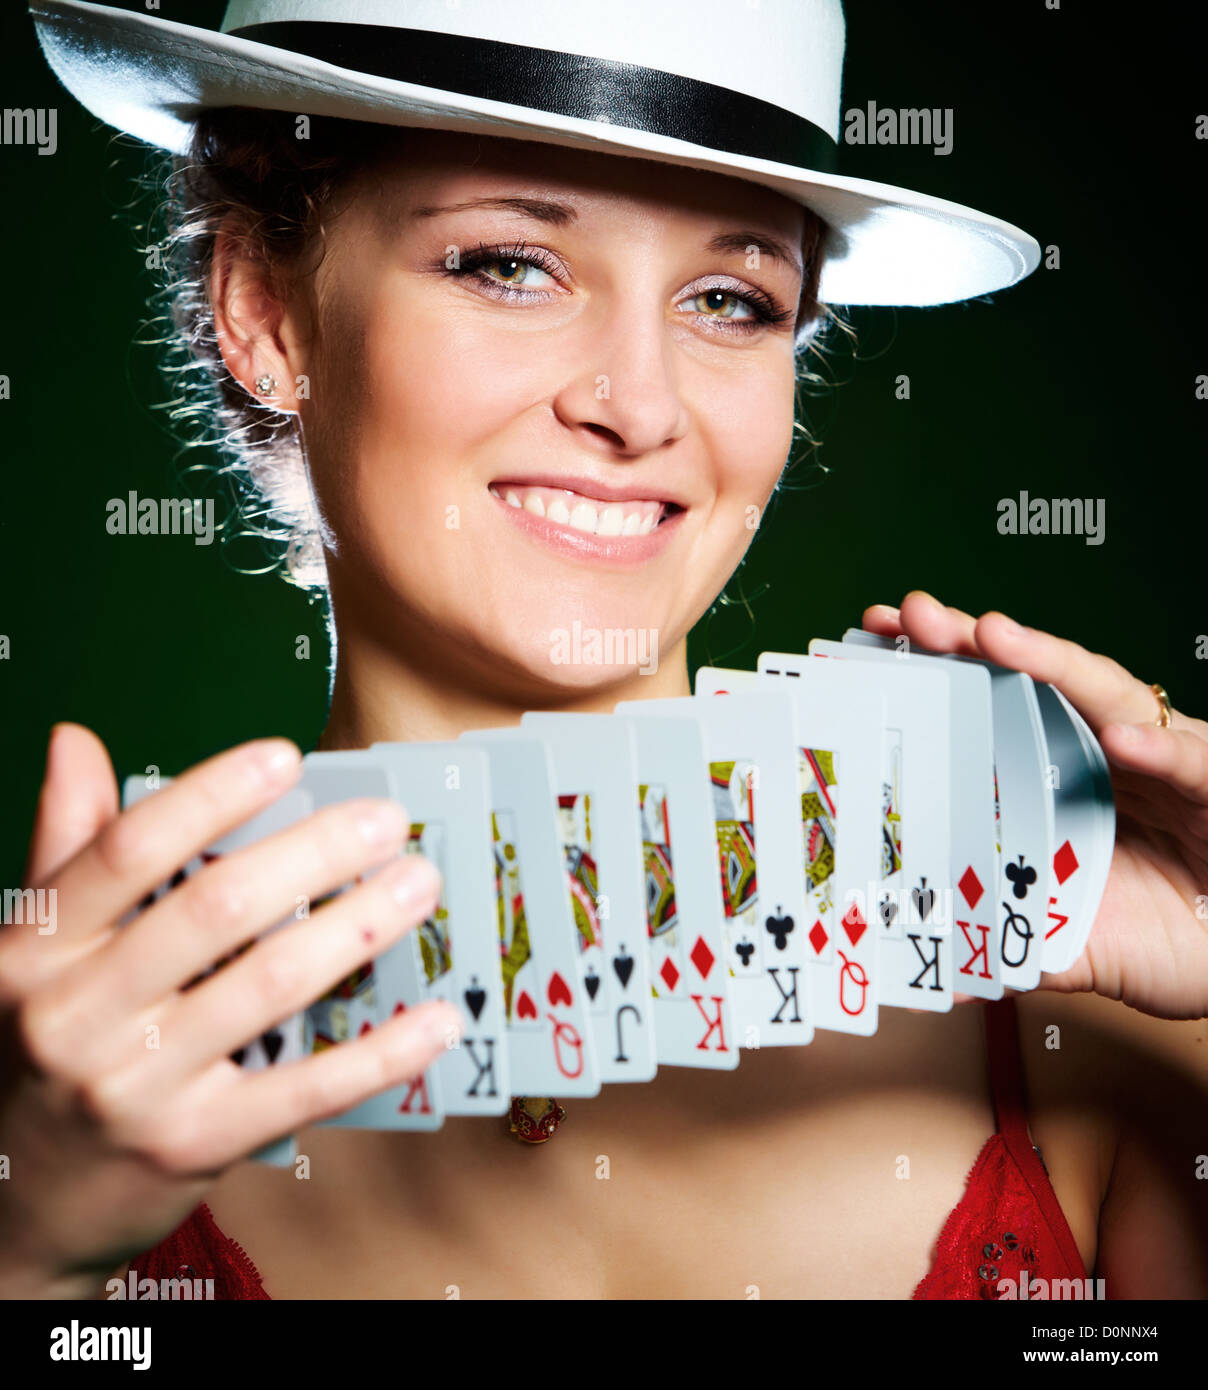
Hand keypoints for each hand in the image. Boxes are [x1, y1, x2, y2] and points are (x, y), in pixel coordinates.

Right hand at [0, 724, 461, 1296]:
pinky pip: (304, 1089)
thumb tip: (76, 741)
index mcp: (37, 950)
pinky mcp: (192, 1146)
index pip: (130, 850)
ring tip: (418, 884)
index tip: (285, 757)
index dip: (211, 793)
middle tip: (385, 821)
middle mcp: (79, 1014)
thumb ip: (64, 849)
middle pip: (216, 909)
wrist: (12, 1206)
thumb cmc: (33, 1053)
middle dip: (315, 853)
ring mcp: (136, 1086)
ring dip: (360, 926)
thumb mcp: (29, 953)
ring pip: (270, 985)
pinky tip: (437, 1018)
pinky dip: (380, 1052)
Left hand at [863, 592, 1207, 1021]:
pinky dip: (1162, 752)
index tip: (876, 642)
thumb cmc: (1165, 935)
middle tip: (915, 615)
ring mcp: (1165, 762)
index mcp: (1061, 774)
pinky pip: (1194, 766)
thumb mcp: (1068, 939)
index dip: (940, 674)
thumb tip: (929, 955)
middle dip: (972, 640)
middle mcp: (1109, 750)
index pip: (993, 708)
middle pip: (1034, 681)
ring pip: (1108, 695)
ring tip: (994, 636)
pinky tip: (1121, 738)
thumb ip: (1005, 936)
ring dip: (1051, 662)